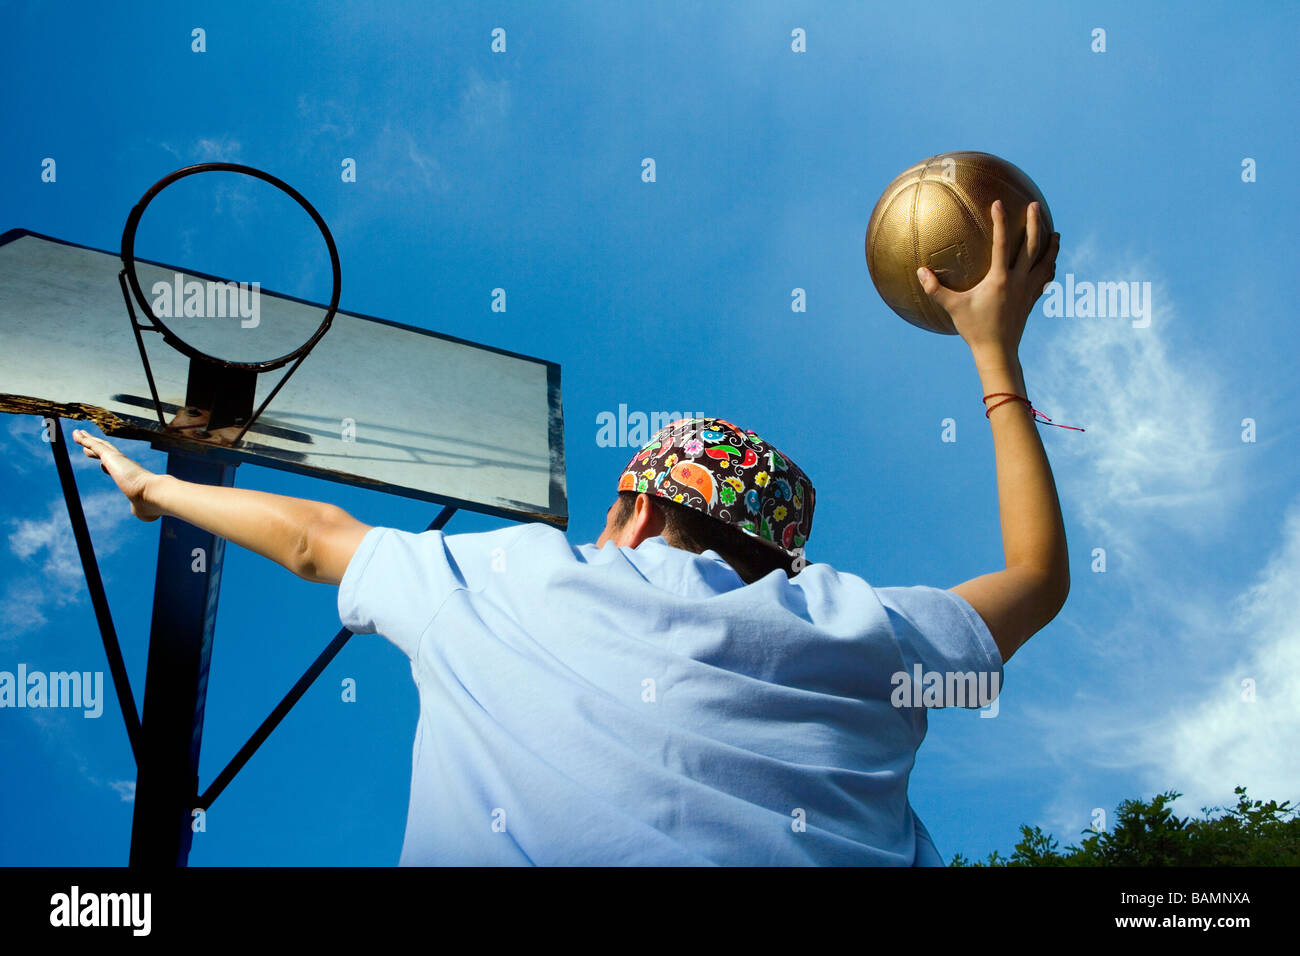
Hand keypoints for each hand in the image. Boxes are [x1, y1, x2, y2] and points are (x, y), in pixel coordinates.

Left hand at [72, 429, 164, 521]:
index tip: (101, 462)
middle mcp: (124, 464)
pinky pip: (94, 446)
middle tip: (86, 440)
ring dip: (87, 439)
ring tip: (78, 433)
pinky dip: (84, 440)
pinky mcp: (111, 457)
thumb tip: (142, 514)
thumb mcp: (140, 509)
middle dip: (96, 445)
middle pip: (106, 451)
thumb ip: (137, 509)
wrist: (153, 495)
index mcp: (130, 475)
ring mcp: (117, 459)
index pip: (114, 466)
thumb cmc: (150, 504)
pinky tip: (76, 435)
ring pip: (99, 446)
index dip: (106, 463)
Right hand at [916, 200, 1058, 356]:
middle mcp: (1018, 281)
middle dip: (1035, 223)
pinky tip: (1051, 262)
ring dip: (1051, 245)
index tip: (998, 204)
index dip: (1000, 222)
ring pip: (1045, 261)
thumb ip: (935, 289)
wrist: (998, 351)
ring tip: (1056, 232)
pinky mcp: (1032, 300)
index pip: (1001, 243)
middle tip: (1035, 206)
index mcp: (999, 279)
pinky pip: (1046, 279)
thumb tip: (920, 271)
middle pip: (1031, 246)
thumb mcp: (953, 308)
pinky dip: (1050, 267)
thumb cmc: (974, 329)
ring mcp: (1028, 290)